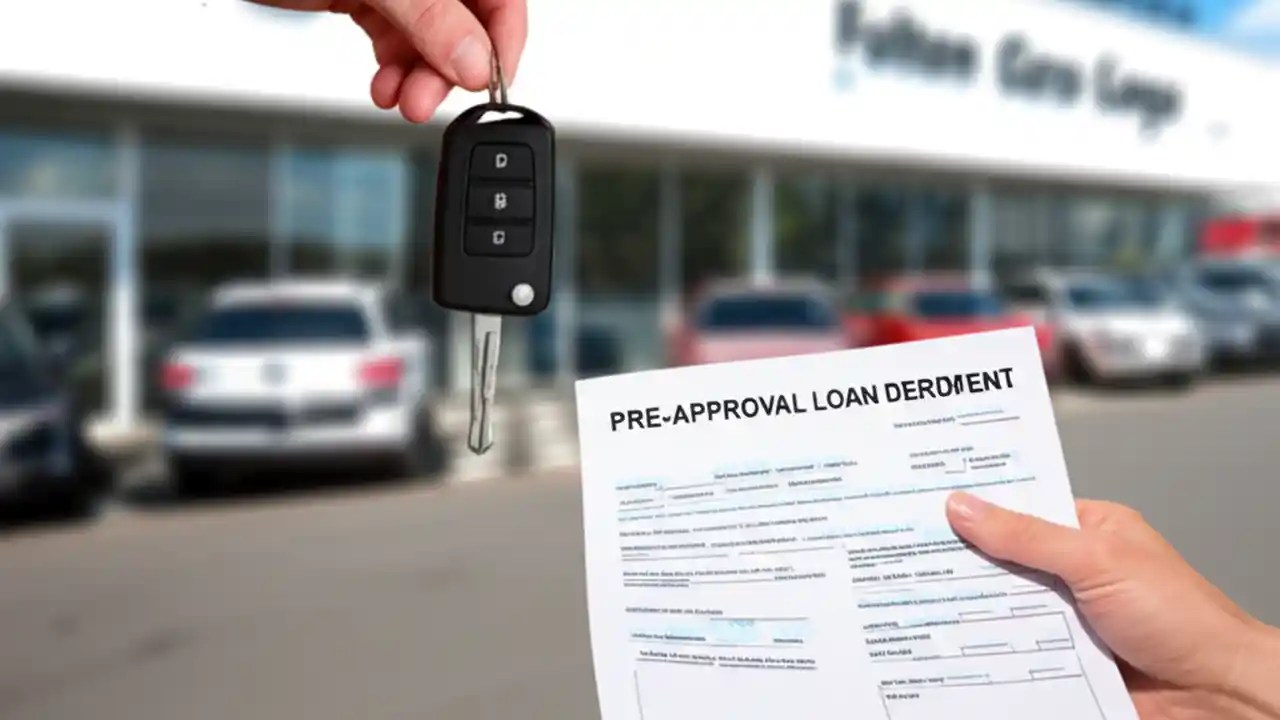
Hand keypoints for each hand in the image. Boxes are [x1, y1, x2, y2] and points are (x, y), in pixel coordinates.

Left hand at [248, 0, 526, 121]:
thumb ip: (429, 16)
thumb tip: (475, 60)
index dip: (502, 41)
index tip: (487, 85)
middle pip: (468, 21)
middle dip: (451, 68)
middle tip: (427, 101)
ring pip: (432, 38)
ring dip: (420, 78)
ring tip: (401, 101)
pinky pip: (397, 41)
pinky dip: (393, 70)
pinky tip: (382, 87)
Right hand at [947, 492, 1279, 719]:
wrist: (1219, 695)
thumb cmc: (1182, 618)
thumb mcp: (1096, 560)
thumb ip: (1026, 536)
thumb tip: (965, 508)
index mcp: (1088, 530)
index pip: (1020, 507)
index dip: (976, 504)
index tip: (924, 499)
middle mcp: (1074, 571)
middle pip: (1002, 560)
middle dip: (962, 560)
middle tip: (906, 551)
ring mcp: (1067, 618)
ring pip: (1003, 608)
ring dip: (973, 610)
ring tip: (918, 599)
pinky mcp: (1062, 661)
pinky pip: (1012, 652)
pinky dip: (989, 652)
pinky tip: (954, 647)